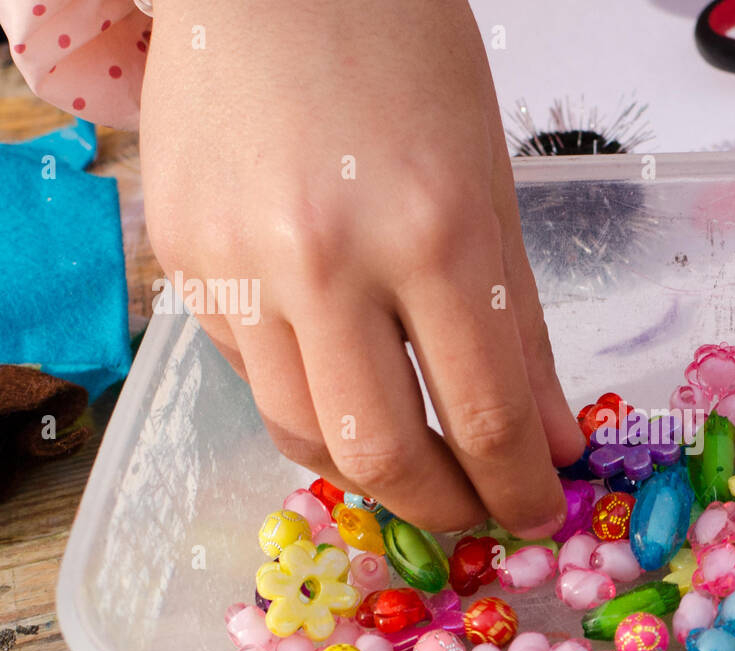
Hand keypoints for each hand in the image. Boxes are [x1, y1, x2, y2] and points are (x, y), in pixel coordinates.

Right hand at [140, 0, 584, 536]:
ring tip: (416, 458)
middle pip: (381, 455)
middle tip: (476, 510)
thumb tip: (549, 439)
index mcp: (433, 231)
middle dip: (442, 508)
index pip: (486, 416)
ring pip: (302, 434)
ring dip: (369, 470)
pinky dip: (311, 399)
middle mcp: (325, 260)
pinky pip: (253, 375)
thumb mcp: (493, 187)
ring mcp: (240, 264)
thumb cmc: (403, 54)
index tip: (539, 511)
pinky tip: (345, 377)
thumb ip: (519, 326)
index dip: (520, 488)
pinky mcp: (185, 263)